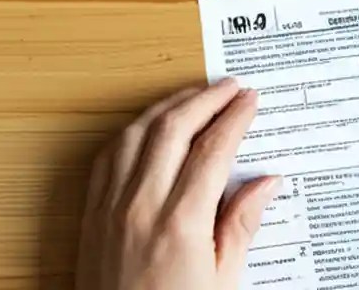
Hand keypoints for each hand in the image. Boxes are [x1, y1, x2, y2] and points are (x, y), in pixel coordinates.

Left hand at [76, 78, 281, 289]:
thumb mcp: (222, 281)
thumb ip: (241, 225)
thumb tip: (267, 182)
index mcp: (181, 225)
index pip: (212, 150)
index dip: (234, 118)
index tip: (250, 100)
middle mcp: (141, 208)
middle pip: (173, 129)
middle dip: (205, 99)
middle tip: (229, 87)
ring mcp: (110, 209)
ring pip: (136, 134)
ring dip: (168, 107)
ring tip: (194, 97)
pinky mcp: (91, 216)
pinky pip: (107, 156)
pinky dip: (132, 131)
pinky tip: (149, 126)